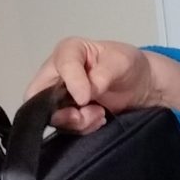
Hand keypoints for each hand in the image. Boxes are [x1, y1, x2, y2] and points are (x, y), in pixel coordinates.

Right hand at [22, 38, 179, 132]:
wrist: (139, 86)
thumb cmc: (127, 65)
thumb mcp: (121, 62)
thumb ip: (102, 75)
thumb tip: (85, 94)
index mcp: (68, 51)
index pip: (61, 65)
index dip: (71, 83)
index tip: (85, 98)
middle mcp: (57, 73)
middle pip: (40, 95)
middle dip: (61, 111)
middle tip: (82, 115)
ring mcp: (59, 96)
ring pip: (53, 116)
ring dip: (77, 122)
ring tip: (100, 114)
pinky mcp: (66, 114)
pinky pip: (65, 128)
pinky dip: (82, 128)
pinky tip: (98, 120)